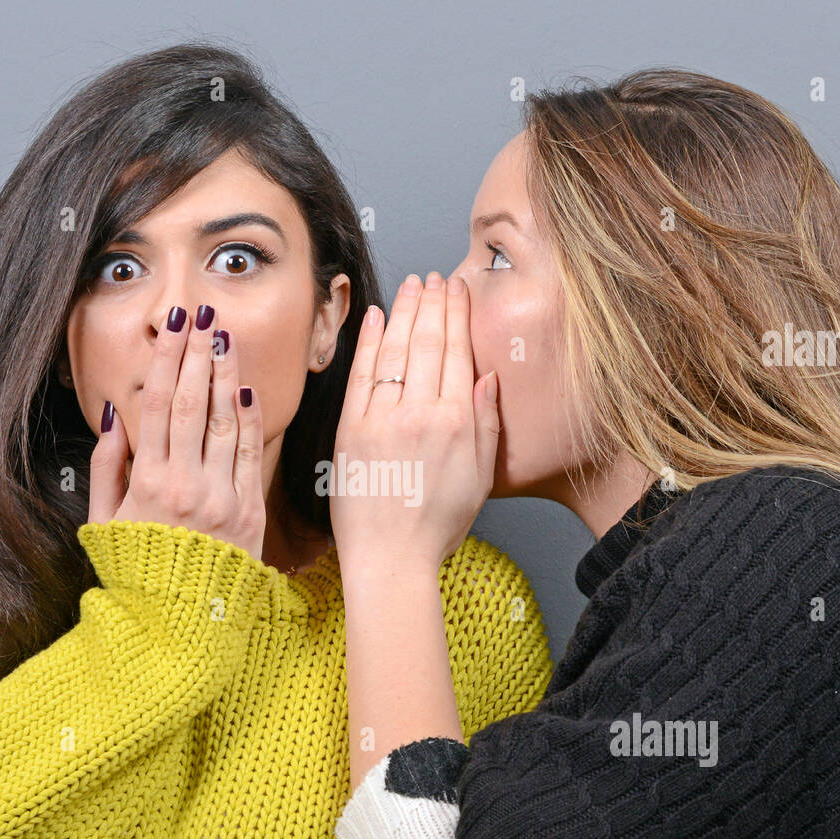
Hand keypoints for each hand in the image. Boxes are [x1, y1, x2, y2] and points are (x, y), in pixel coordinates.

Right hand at [87, 304, 265, 559]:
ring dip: (226, 374)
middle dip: (197, 353)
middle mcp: (186, 485)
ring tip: (224, 338)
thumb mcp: (105, 521)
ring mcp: (222, 496)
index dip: (168, 360)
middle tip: (202, 314)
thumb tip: (115, 414)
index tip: (173, 326)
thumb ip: (107, 467)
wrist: (183, 621)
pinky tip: (246, 387)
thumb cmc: (138, 570)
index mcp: (147, 483)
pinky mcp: (250, 510)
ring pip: (226, 421)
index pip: (160, 405)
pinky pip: (251, 452)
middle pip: (194, 403)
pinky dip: (249, 417)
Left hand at [331, 272, 499, 572]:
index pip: (457, 354)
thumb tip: (488, 379)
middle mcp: (421, 415)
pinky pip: (362, 376)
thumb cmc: (435, 528)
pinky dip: (370, 343)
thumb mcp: (480, 480)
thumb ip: (487, 426)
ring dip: (404, 313)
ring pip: (396, 353)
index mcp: (457, 425)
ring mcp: (382, 420)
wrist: (390, 560)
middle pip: (428, 344)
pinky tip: (377, 318)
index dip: (456, 316)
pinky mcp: (351, 431)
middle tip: (434, 278)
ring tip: (411, 287)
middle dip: (432, 304)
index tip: (455, 291)